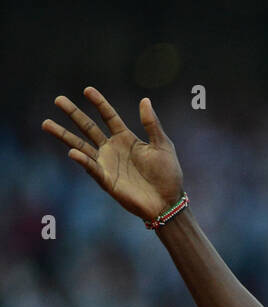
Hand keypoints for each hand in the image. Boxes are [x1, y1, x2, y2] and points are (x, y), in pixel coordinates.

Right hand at [41, 87, 183, 223]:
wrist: (168, 202)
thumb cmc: (168, 175)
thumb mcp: (162, 146)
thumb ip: (152, 124)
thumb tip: (145, 100)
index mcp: (126, 139)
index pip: (109, 117)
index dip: (99, 103)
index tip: (87, 90)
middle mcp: (113, 149)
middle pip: (89, 127)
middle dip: (73, 113)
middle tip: (58, 100)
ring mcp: (107, 164)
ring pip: (81, 146)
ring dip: (64, 135)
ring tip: (46, 123)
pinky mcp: (106, 180)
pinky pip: (92, 168)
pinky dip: (82, 160)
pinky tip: (73, 152)